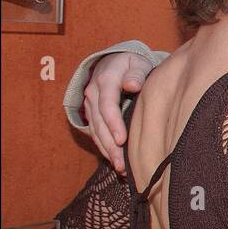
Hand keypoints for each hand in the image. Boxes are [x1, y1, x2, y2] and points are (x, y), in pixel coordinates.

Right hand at [83, 53, 155, 172]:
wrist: (114, 61)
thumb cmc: (132, 63)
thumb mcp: (137, 63)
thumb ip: (136, 74)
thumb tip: (132, 85)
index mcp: (106, 80)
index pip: (107, 104)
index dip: (114, 123)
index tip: (122, 140)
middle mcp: (93, 93)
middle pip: (99, 123)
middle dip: (110, 145)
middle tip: (122, 164)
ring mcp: (90, 104)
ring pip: (96, 131)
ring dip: (107, 150)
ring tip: (120, 168)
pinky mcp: (92, 113)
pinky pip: (96, 133)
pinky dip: (104, 147)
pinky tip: (115, 161)